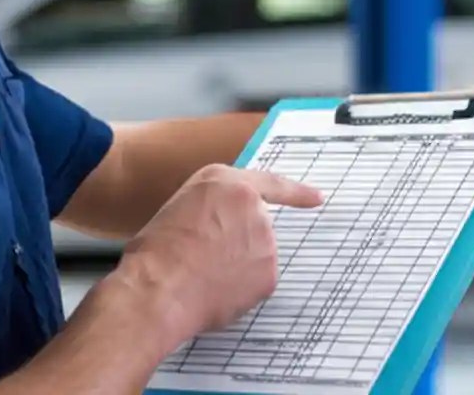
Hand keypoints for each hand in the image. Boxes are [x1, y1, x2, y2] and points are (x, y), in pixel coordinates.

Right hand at [116, 164, 323, 341]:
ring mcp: (265, 241)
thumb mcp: (179, 206)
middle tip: (203, 259)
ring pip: (255, 258)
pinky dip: (239, 291)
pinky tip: (213, 292)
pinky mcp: (268, 274)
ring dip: (237, 267)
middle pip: (256, 228)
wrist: (159, 288)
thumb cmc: (156, 252)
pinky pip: (255, 283)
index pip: (271, 183)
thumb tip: (222, 229)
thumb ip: (212, 208)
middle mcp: (252, 206)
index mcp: (226, 182)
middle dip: (238, 245)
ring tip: (201, 275)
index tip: (317, 198)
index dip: (295, 192)